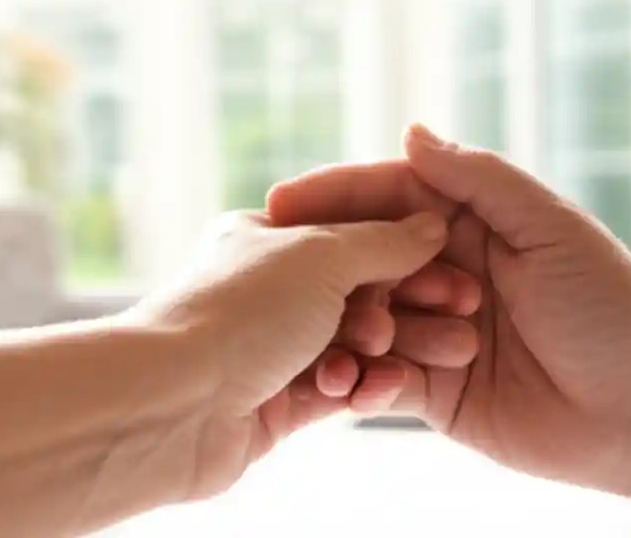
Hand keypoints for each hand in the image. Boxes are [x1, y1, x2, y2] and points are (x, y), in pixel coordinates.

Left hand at [127, 210, 464, 498]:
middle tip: (460, 323)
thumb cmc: (238, 312)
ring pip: (351, 345)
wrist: (170, 402)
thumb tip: (428, 227)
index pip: (350, 235)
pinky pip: (334, 389)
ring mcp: (268, 347)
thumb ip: (383, 242)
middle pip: (357, 293)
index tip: (455, 270)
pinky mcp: (272, 402)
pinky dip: (359, 386)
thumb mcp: (321, 256)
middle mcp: (266, 289)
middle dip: (410, 308)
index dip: (406, 252)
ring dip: (391, 350)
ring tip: (434, 358)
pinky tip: (375, 388)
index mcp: (266, 237)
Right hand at [266, 125, 630, 491]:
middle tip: (291, 280)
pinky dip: (359, 379)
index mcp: (469, 222)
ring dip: (345, 327)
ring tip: (333, 337)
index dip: (333, 197)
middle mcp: (442, 272)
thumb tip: (411, 132)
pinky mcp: (430, 388)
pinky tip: (349, 383)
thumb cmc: (611, 309)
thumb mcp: (550, 229)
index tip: (280, 201)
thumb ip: (480, 181)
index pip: (387, 197)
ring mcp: (431, 331)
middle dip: (328, 269)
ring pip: (362, 320)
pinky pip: (377, 378)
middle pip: (361, 259)